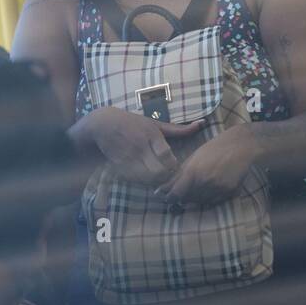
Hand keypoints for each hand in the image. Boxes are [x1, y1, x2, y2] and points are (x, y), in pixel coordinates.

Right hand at [77, 105, 201, 182]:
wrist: (104, 124)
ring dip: (155, 181)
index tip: (175, 167)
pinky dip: (142, 182)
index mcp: (151, 134)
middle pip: (158, 170)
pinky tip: (145, 177)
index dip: (173, 165)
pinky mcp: (120, 165)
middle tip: (169, 177)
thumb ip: (178, 129)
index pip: (166, 155)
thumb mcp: (155, 123)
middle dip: (166, 176)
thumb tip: (201, 124)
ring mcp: (129, 157)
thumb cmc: (134, 123)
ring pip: (146, 177)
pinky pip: (135, 179)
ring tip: (158, 179)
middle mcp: (140, 146)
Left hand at [157, 126, 259, 205]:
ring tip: (200, 185)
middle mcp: (205, 182)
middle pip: (188, 199)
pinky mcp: (230, 192)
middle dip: (183, 196)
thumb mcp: (193, 158)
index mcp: (193, 172)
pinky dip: (210, 198)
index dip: (170, 198)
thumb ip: (178, 175)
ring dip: (196, 197)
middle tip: (185, 189)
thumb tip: (163, 189)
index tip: (167, 198)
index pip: (176, 193)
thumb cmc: (213, 149)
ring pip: (201, 201)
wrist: (240, 145)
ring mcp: (218, 188)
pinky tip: (211, 187)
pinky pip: (215, 201)